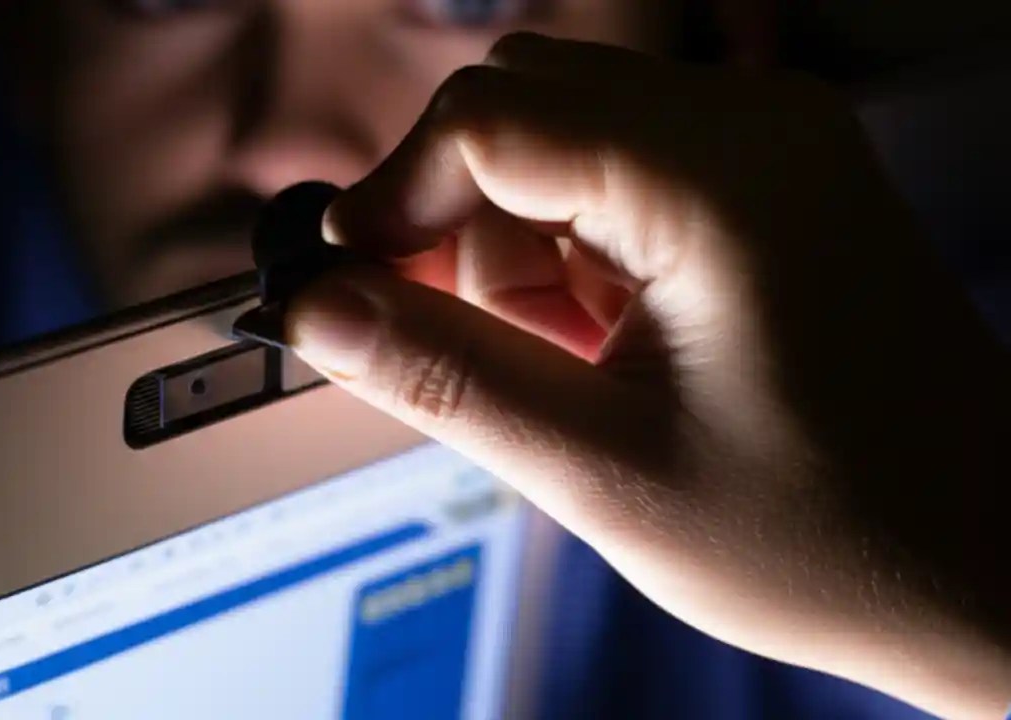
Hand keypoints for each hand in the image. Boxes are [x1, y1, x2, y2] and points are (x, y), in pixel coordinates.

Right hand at [284, 33, 1010, 717]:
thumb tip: (315, 311)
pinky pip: (617, 175)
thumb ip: (442, 377)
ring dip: (523, 250)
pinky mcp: (768, 181)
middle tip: (467, 344)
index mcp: (718, 181)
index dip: (390, 201)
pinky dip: (580, 253)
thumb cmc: (829, 534)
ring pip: (558, 142)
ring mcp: (770, 145)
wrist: (982, 562)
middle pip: (516, 111)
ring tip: (577, 368)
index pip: (485, 119)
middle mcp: (753, 127)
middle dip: (460, 227)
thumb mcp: (603, 471)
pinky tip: (616, 345)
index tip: (349, 290)